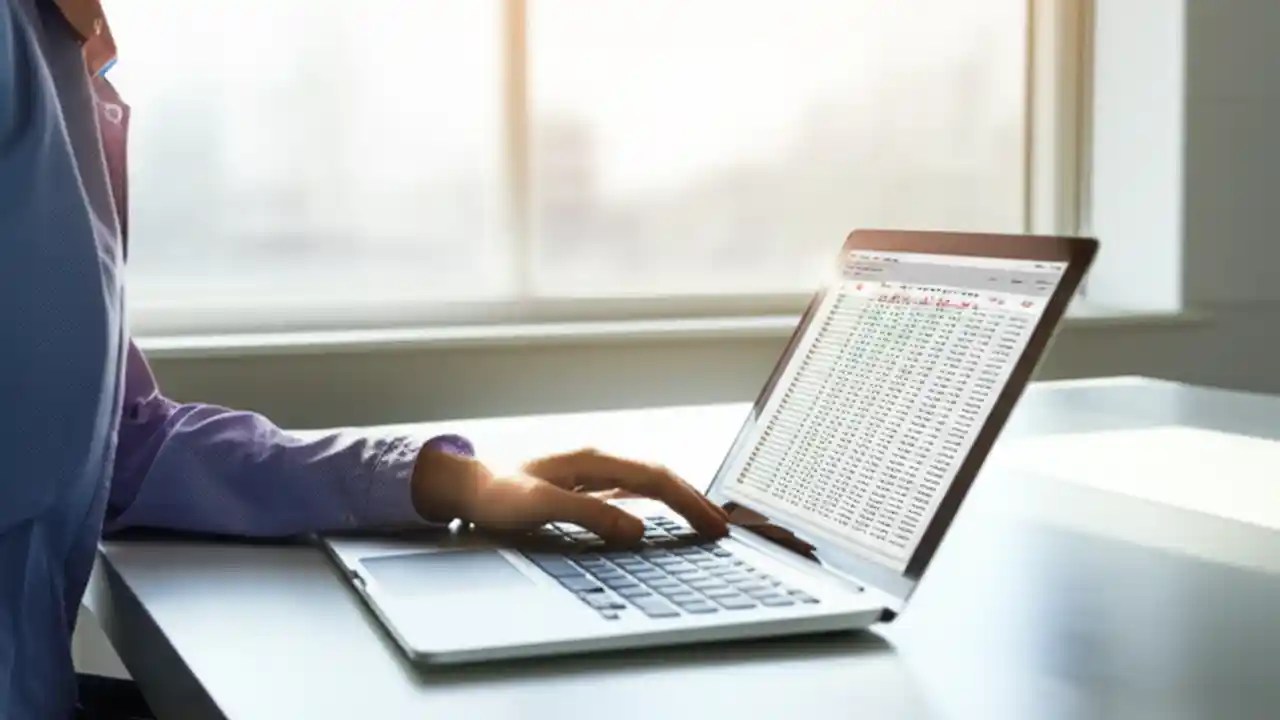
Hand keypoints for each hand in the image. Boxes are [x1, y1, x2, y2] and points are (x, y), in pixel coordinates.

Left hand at [410, 447, 728, 544]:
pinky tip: (663, 517)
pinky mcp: (583, 485)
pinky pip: (631, 492)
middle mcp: (597, 461)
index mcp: (592, 460)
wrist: (463, 485)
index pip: (656, 479)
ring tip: (704, 522)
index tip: (713, 525)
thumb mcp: (540, 507)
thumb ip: (590, 516)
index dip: (688, 502)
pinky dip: (656, 504)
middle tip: (722, 527)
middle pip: (659, 476)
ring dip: (678, 500)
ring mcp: (591, 472)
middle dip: (693, 500)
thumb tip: (640, 531)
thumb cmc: (494, 493)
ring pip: (648, 482)